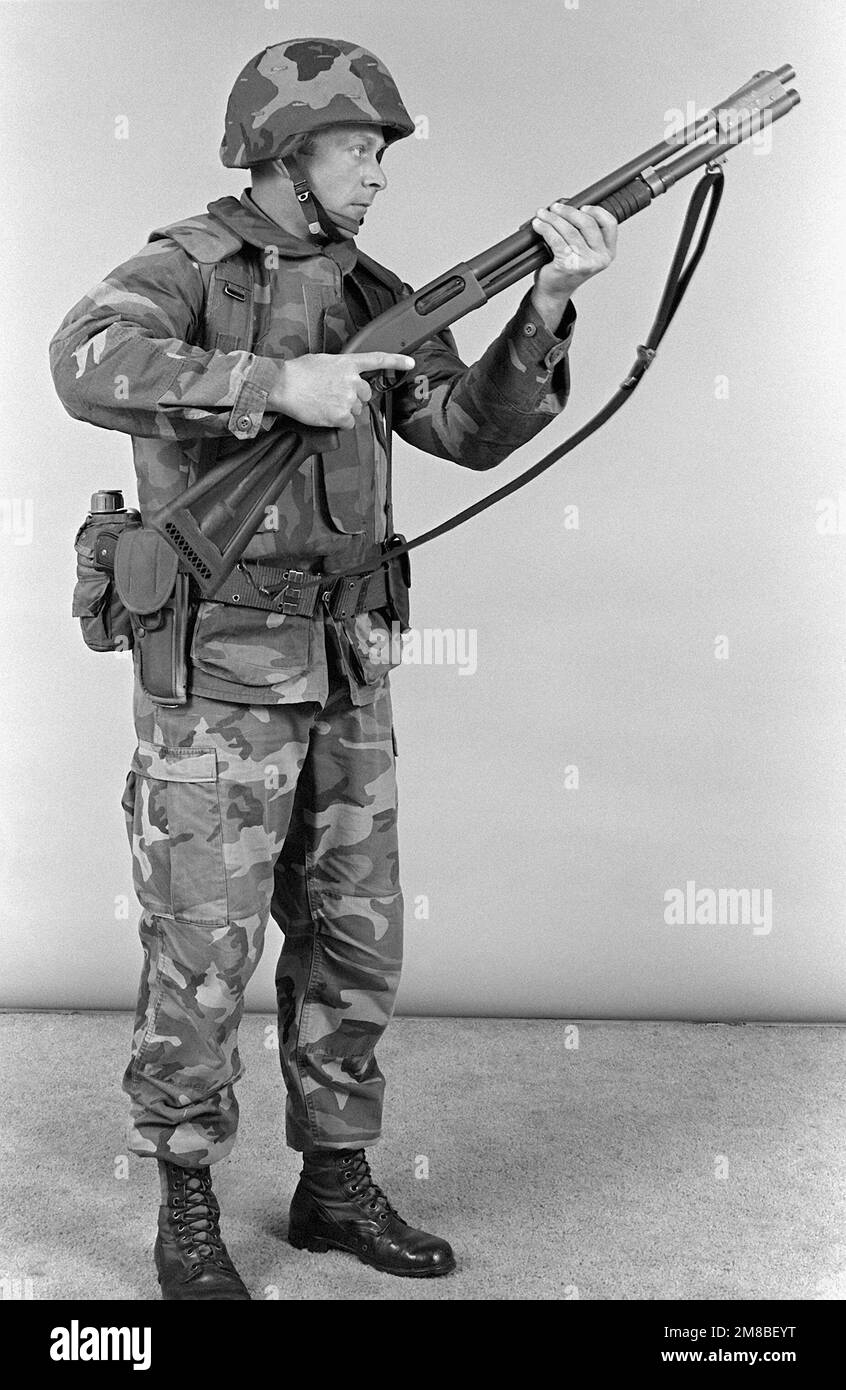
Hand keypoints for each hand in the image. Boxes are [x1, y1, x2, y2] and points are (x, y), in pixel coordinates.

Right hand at [268, 351, 415, 429]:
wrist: (284, 385)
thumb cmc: (298, 373)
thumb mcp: (323, 362)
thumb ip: (340, 369)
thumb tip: (342, 379)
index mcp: (348, 363)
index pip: (378, 360)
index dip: (397, 362)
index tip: (410, 363)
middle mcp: (352, 380)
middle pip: (365, 395)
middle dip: (354, 398)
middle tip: (335, 396)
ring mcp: (348, 399)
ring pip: (356, 411)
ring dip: (344, 410)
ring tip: (325, 404)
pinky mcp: (342, 415)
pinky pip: (348, 424)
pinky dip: (339, 423)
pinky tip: (325, 414)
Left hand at [531, 201, 617, 304]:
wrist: (554, 292)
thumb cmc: (567, 269)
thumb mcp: (583, 250)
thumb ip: (584, 232)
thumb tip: (568, 206)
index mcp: (608, 252)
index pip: (609, 223)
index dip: (596, 211)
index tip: (582, 207)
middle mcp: (600, 258)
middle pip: (587, 223)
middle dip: (568, 211)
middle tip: (555, 207)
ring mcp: (585, 263)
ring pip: (569, 230)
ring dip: (553, 218)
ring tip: (542, 214)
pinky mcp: (568, 265)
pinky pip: (556, 239)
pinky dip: (545, 229)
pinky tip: (538, 225)